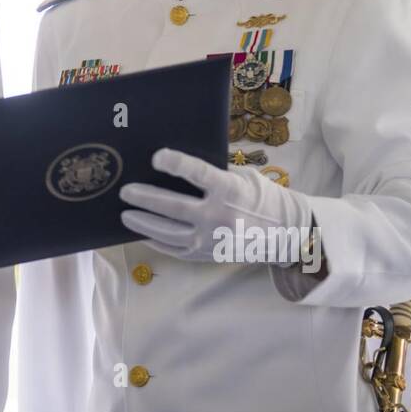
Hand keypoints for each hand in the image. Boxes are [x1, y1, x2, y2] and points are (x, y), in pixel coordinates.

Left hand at [119, 148, 312, 264]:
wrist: (285, 233)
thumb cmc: (262, 197)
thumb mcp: (244, 177)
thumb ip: (214, 172)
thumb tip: (177, 167)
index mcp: (230, 190)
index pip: (197, 173)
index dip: (175, 163)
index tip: (156, 157)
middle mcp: (219, 216)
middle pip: (174, 208)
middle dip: (145, 199)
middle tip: (125, 192)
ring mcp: (212, 239)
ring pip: (169, 233)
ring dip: (143, 223)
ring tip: (125, 215)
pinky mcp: (207, 254)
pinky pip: (175, 249)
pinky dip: (156, 241)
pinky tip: (142, 233)